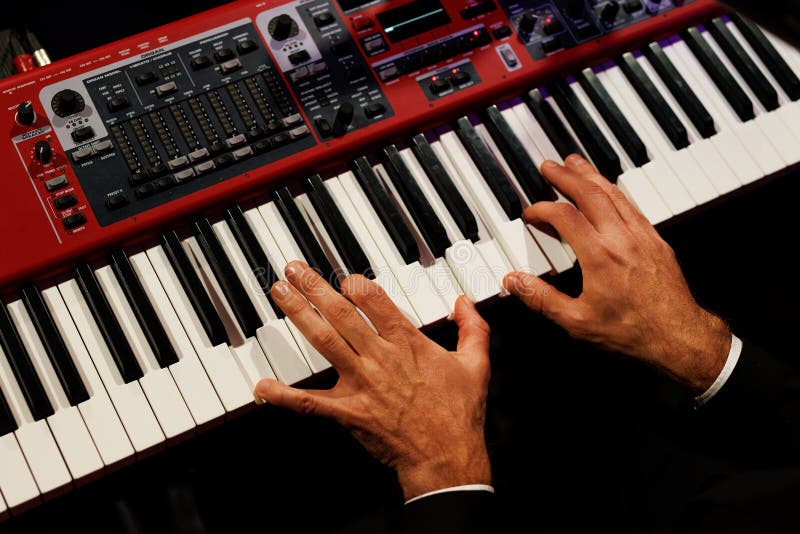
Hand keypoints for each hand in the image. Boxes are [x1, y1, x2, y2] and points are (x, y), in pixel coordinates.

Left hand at [254, 262, 491, 499]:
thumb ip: (473, 327)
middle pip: (341, 313)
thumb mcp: (476, 364)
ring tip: (280, 295)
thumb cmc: (459, 413)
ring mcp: (362, 384)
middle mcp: (380, 357)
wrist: (447, 457)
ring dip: (299, 315)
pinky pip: (311, 403)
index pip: (374, 300)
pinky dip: (284, 395)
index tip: (344, 278)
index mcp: (408, 343)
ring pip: (324, 342)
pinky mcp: (349, 412)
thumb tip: (464, 302)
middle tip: (294, 270)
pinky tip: (263, 386)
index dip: (354, 283)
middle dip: (314, 287)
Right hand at [504, 155, 730, 392]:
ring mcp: (642, 236)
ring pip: (614, 193)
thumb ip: (541, 299)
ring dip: (591, 176)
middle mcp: (622, 238)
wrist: (678, 337)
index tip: (531, 213)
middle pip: (590, 193)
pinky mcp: (657, 241)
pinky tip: (607, 190)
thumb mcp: (576, 321)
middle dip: (566, 176)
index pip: (565, 216)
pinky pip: (632, 206)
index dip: (543, 209)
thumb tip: (514, 282)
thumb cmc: (631, 332)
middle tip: (549, 166)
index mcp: (599, 255)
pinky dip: (613, 192)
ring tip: (575, 164)